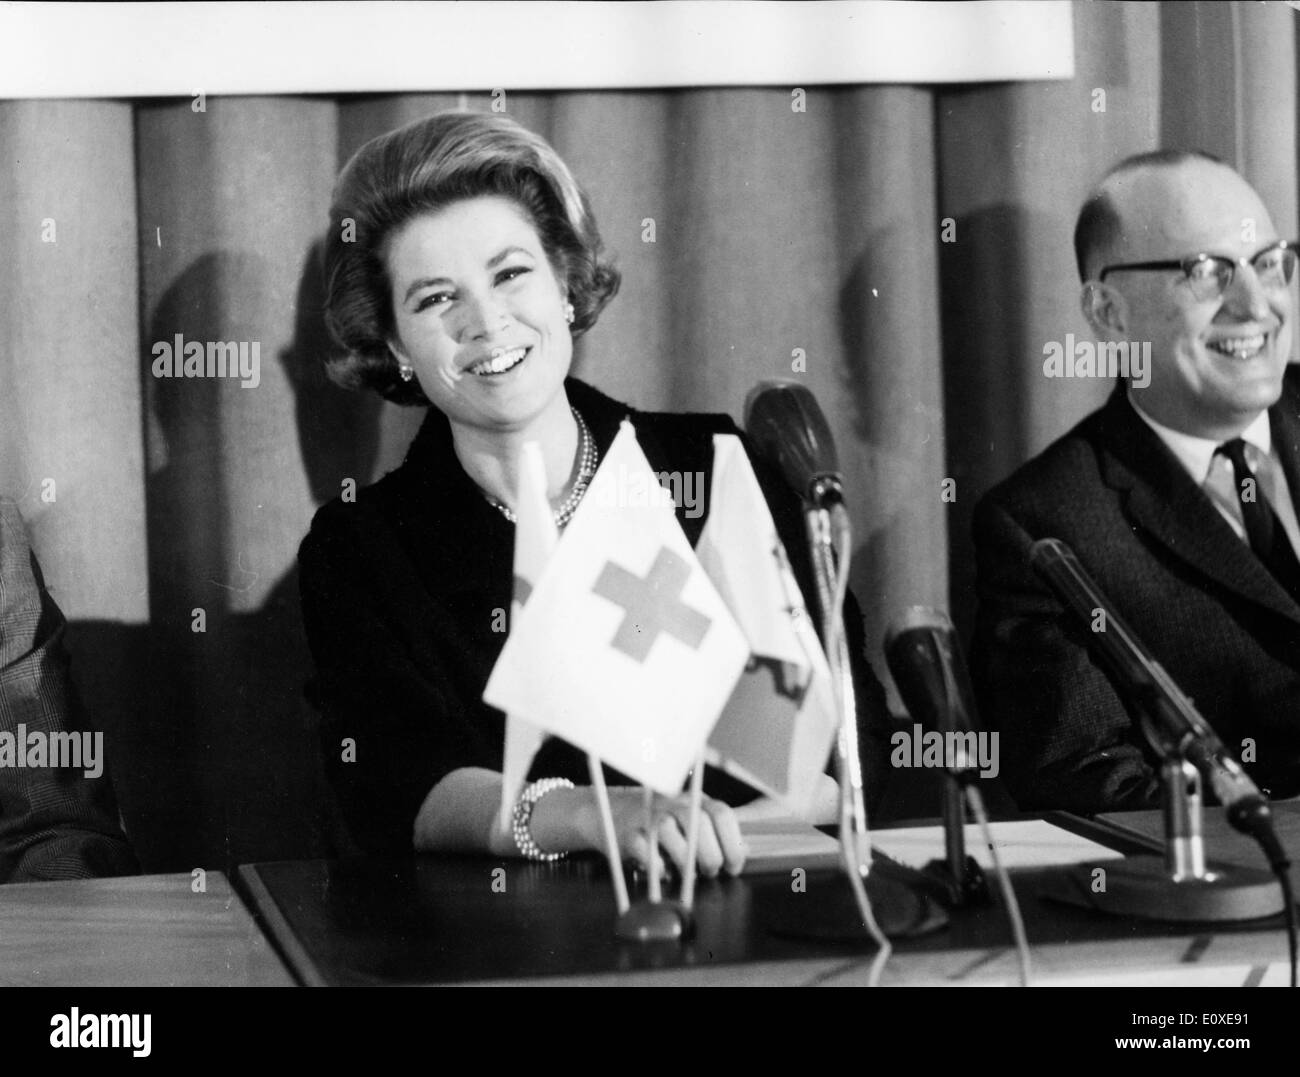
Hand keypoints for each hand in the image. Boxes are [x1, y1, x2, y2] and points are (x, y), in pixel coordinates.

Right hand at [528, 784, 745, 876]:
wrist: (609, 813)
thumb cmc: (657, 824)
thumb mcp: (687, 820)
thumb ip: (712, 833)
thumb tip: (743, 852)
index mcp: (693, 799)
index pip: (721, 814)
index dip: (732, 843)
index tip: (733, 867)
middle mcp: (671, 802)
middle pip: (699, 822)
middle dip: (711, 855)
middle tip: (709, 873)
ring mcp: (647, 815)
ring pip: (669, 830)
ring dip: (684, 859)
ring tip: (688, 874)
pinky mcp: (627, 832)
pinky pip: (643, 848)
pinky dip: (656, 865)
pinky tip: (663, 872)